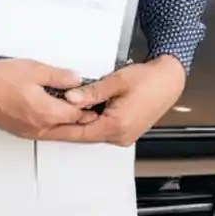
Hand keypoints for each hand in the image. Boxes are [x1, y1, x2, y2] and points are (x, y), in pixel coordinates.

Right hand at [0, 55, 99, 138]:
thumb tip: (77, 80)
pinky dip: (56, 126)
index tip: (99, 100)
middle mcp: (39, 127)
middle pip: (71, 129)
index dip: (90, 106)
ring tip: (82, 115)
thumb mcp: (35, 70)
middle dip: (85, 121)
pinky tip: (57, 116)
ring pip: (58, 133)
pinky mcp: (20, 130)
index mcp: (46, 112)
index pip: (77, 114)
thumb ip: (60, 76)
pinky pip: (45, 132)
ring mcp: (29, 131)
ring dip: (71, 125)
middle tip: (97, 112)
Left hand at [39, 55, 186, 146]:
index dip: (60, 128)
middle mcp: (120, 136)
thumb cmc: (149, 79)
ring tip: (64, 111)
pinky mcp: (127, 131)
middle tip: (48, 117)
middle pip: (85, 134)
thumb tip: (70, 98)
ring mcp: (125, 136)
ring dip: (81, 122)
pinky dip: (93, 122)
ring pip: (94, 132)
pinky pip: (104, 130)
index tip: (45, 125)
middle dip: (68, 125)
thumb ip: (91, 92)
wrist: (169, 80)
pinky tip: (85, 111)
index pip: (79, 132)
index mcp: (116, 125)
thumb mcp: (116, 81)